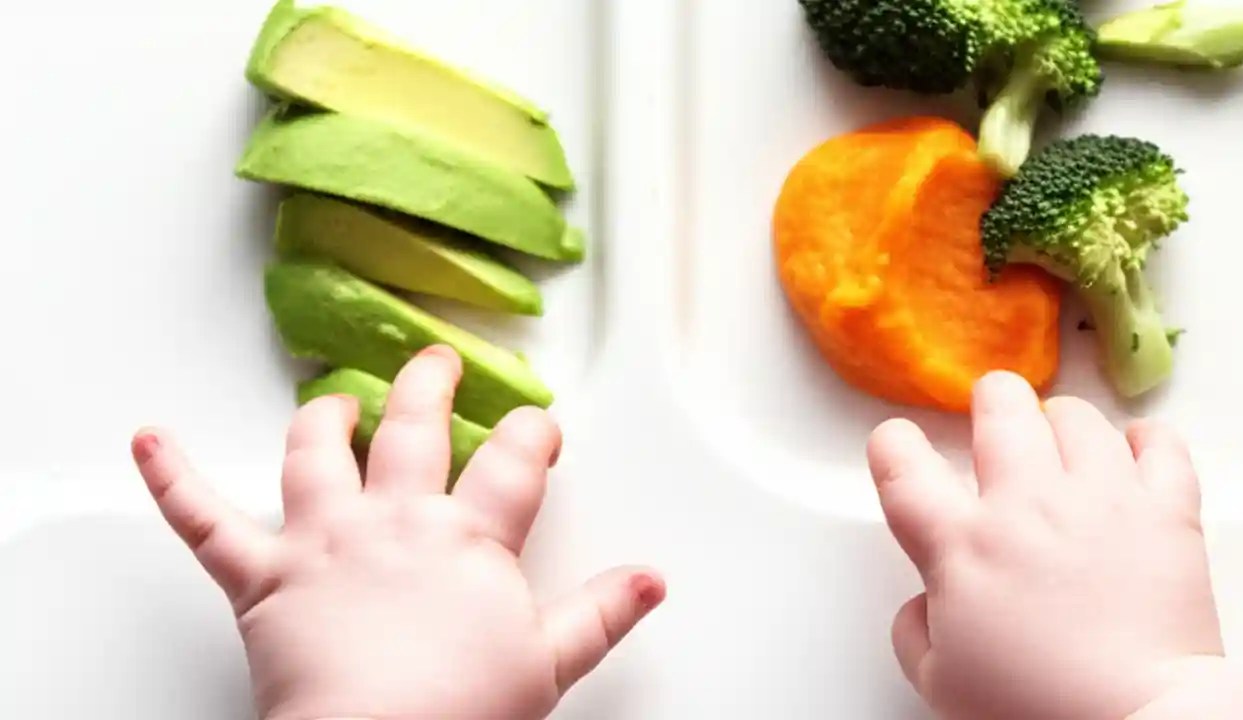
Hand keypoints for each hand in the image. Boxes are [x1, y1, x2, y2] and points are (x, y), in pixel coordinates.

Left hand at [131, 346, 664, 719]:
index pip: (513, 460)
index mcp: (467, 536)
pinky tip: (149, 442)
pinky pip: (204, 520)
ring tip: (328, 397)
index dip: (533, 432)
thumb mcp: (548, 664)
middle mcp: (394, 519)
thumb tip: (649, 581)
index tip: (540, 423)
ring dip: (321, 416)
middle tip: (435, 362)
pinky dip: (172, 478)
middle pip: (413, 427)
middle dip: (428, 385)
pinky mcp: (261, 575)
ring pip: (316, 452)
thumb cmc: (456, 711)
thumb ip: (601, 613)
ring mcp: (323, 540)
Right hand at [867, 371, 1242, 719]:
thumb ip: (915, 628)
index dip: (892, 444)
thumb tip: (927, 602)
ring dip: (1062, 423)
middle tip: (994, 419)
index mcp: (960, 544)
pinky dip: (1145, 441)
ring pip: (1077, 416)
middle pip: (1001, 405)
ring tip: (1062, 443)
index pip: (902, 463)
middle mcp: (1027, 504)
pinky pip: (1160, 445)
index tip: (898, 447)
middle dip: (992, 403)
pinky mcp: (1166, 512)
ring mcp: (1100, 499)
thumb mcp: (939, 681)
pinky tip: (1133, 452)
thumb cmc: (1036, 711)